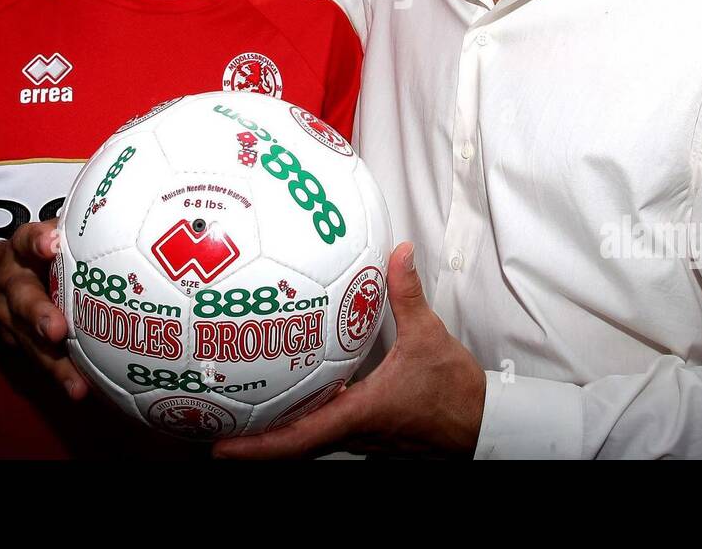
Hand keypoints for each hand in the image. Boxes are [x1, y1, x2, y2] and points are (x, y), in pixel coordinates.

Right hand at [0, 218, 87, 399]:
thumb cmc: (33, 255)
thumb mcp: (42, 236)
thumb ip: (72, 231)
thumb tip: (124, 214)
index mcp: (21, 251)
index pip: (25, 240)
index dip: (37, 241)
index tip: (51, 243)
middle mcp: (11, 284)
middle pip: (22, 299)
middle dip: (39, 315)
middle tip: (56, 329)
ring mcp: (9, 318)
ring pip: (28, 342)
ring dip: (53, 364)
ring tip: (76, 384)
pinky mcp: (15, 343)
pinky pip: (38, 361)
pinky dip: (59, 376)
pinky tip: (81, 390)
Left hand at [212, 242, 485, 458]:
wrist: (483, 424)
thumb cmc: (455, 393)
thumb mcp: (428, 336)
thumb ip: (407, 294)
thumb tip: (397, 255)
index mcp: (358, 414)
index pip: (296, 440)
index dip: (255, 447)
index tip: (220, 446)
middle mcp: (354, 432)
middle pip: (293, 444)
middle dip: (255, 439)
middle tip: (218, 422)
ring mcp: (364, 437)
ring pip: (311, 438)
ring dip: (280, 429)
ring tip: (247, 408)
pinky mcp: (374, 432)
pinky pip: (330, 428)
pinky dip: (306, 418)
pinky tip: (298, 395)